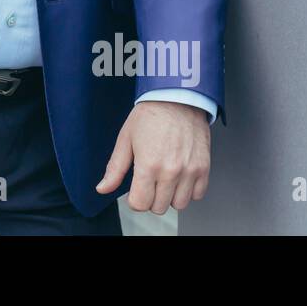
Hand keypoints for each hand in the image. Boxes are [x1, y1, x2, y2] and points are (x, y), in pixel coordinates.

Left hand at [95, 101, 210, 214]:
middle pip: (158, 207)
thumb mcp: (125, 139)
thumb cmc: (151, 114)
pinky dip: (188, 191)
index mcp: (148, 165)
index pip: (140, 204)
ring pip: (179, 205)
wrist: (177, 98)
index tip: (135, 189)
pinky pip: (197, 195)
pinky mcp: (204, 168)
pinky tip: (180, 176)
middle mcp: (171, 171)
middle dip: (151, 197)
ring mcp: (189, 171)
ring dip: (170, 196)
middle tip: (150, 180)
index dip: (134, 199)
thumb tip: (103, 188)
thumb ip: (115, 168)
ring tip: (165, 178)